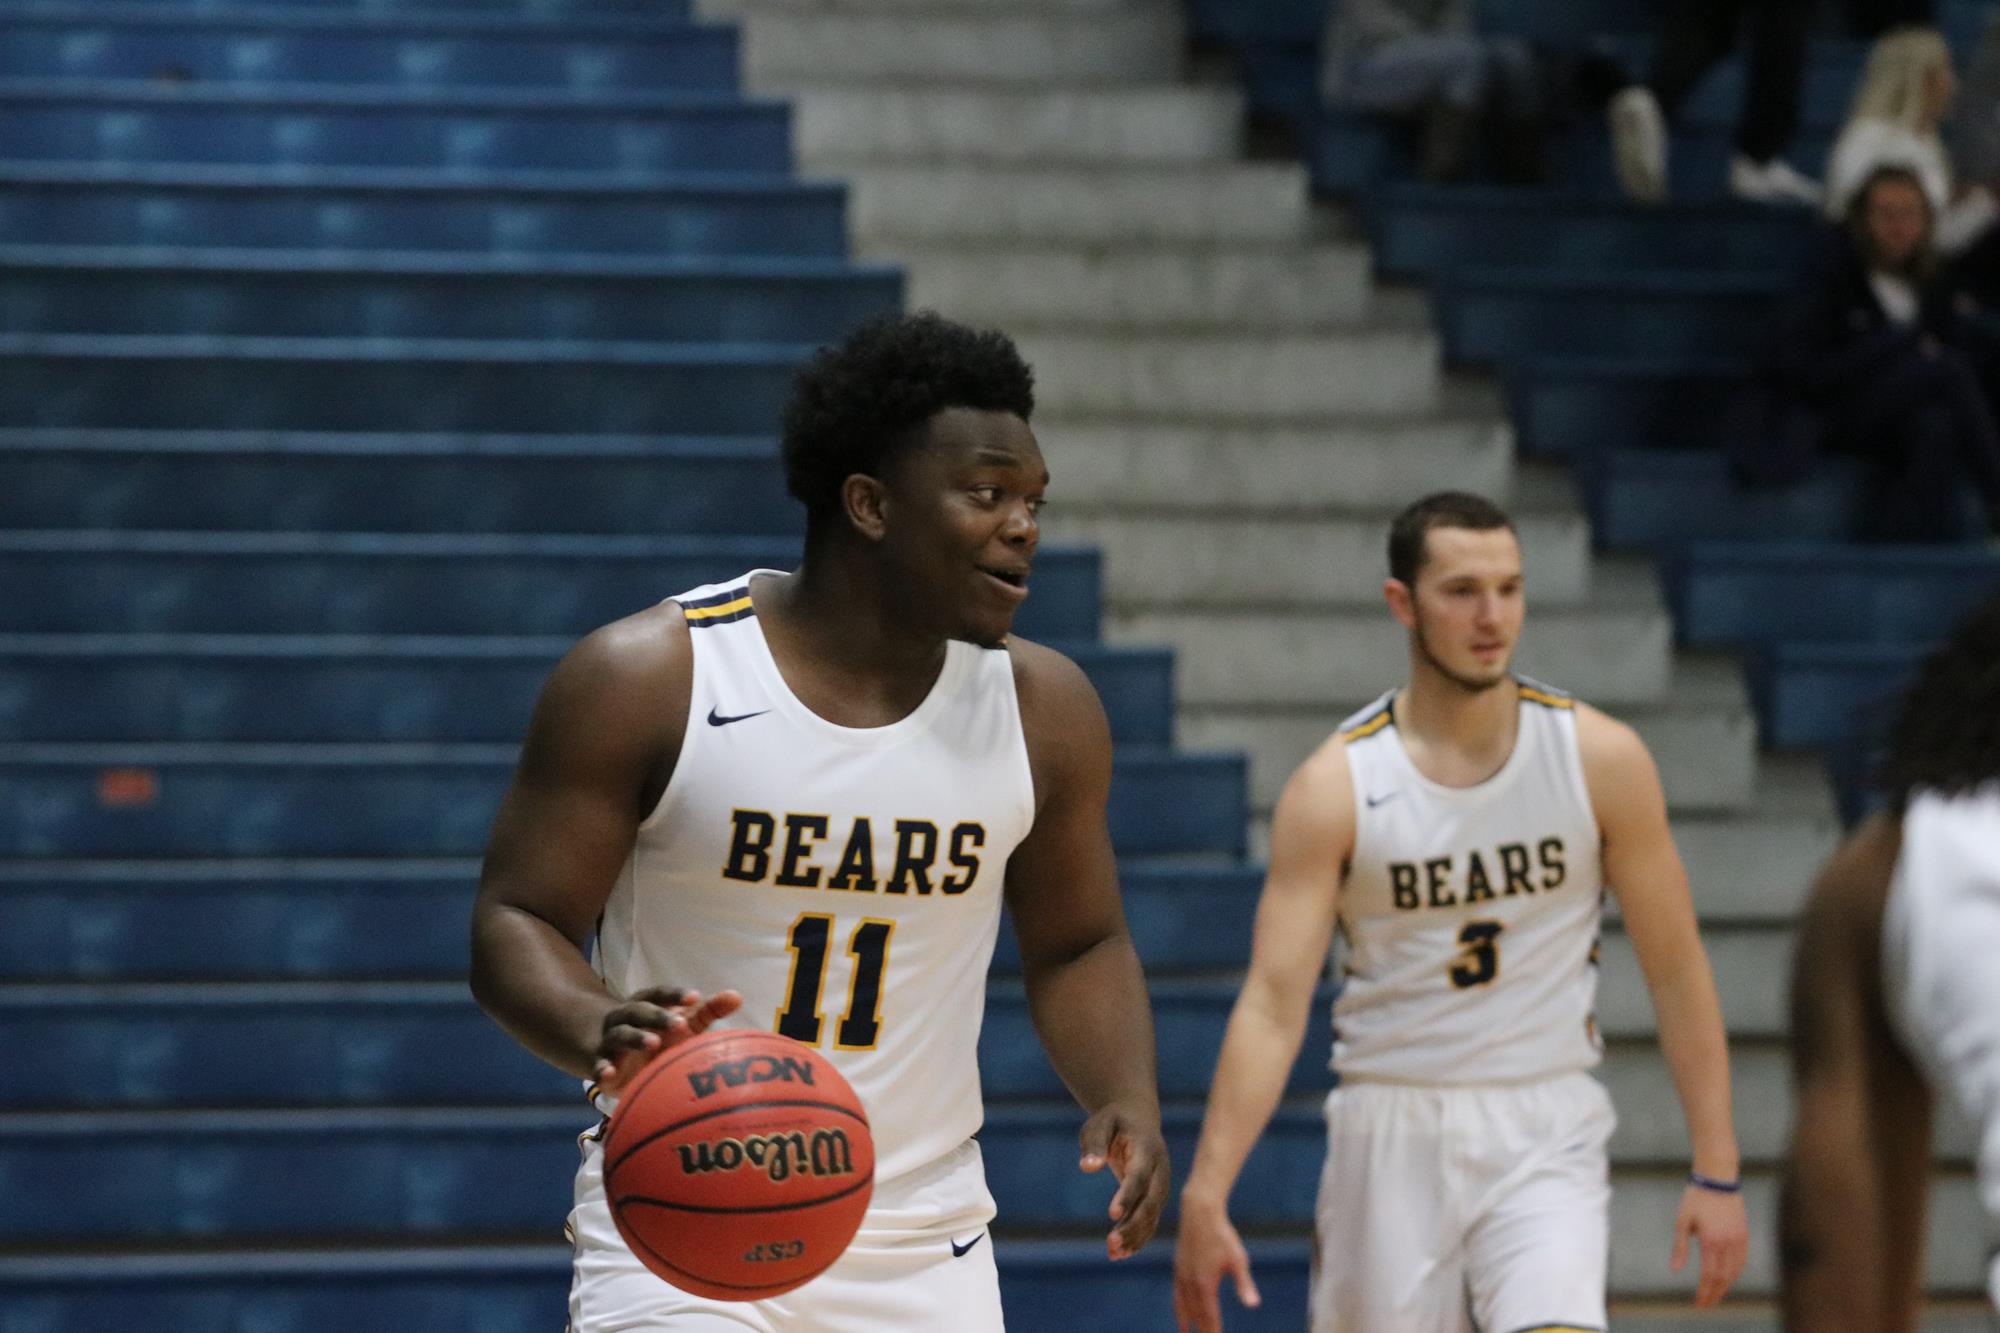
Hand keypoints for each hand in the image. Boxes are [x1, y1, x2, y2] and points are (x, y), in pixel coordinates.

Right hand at [590, 986, 742, 1094]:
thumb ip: (707, 1011)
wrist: (604, 1050)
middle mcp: (625, 1019)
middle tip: (681, 1023)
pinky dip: (602, 1068)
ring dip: (635, 1038)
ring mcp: (611, 1041)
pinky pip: (599, 1065)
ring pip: (620, 1035)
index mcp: (645, 1005)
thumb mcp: (680, 1023)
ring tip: (653, 1042)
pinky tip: (608, 1074)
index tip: (695, 997)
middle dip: (658, 1016)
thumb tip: (737, 996)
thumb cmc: (655, 1036)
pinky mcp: (601, 1065)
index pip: (658, 994)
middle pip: (639, 1011)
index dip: (675, 995)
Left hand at [1078, 1103, 1169, 1258]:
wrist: (1137, 1120)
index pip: (1139, 1176)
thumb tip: (1088, 1167)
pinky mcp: (1155, 1198)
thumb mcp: (1099, 1124)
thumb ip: (1094, 1143)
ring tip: (1112, 1253)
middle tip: (1111, 1243)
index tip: (1112, 1214)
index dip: (1128, 1195)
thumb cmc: (1113, 1122)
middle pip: (1151, 1202)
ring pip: (1152, 1216)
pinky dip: (1137, 1238)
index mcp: (1148, 1148)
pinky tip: (1119, 1254)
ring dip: (1134, 1237)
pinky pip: (1149, 1221)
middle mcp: (1160, 1170)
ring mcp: (1161, 1186)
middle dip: (1134, 1224)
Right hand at [1172, 1194, 1259, 1332]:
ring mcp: (1182, 1276)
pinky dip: (1179, 1308)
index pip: (1209, 1317)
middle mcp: (1190, 1283)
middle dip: (1201, 1331)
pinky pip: (1177, 1295)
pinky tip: (1182, 1310)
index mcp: (1205, 1284)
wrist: (1199, 1213)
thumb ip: (1244, 1284)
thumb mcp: (1238, 1260)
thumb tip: (1254, 1305)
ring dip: (1186, 1323)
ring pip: (1183, 1306)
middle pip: (1195, 1316)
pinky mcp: (1178, 1268)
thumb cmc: (1222, 1235)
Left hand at [1672, 1183, 1748, 1306]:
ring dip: (1726, 1286)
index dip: (1704, 1292)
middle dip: (1714, 1294)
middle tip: (1705, 1305)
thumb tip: (1675, 1270)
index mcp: (1711, 1241)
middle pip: (1723, 1278)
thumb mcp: (1682, 1221)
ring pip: (1735, 1271)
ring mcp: (1739, 1239)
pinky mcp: (1744, 1234)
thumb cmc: (1696, 1198)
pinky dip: (1736, 1273)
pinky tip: (1729, 1278)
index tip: (1699, 1303)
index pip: (1709, 1275)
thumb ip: (1680, 1247)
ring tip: (1715, 1295)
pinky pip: (1742, 1261)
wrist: (1718, 1179)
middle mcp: (1728, 1243)